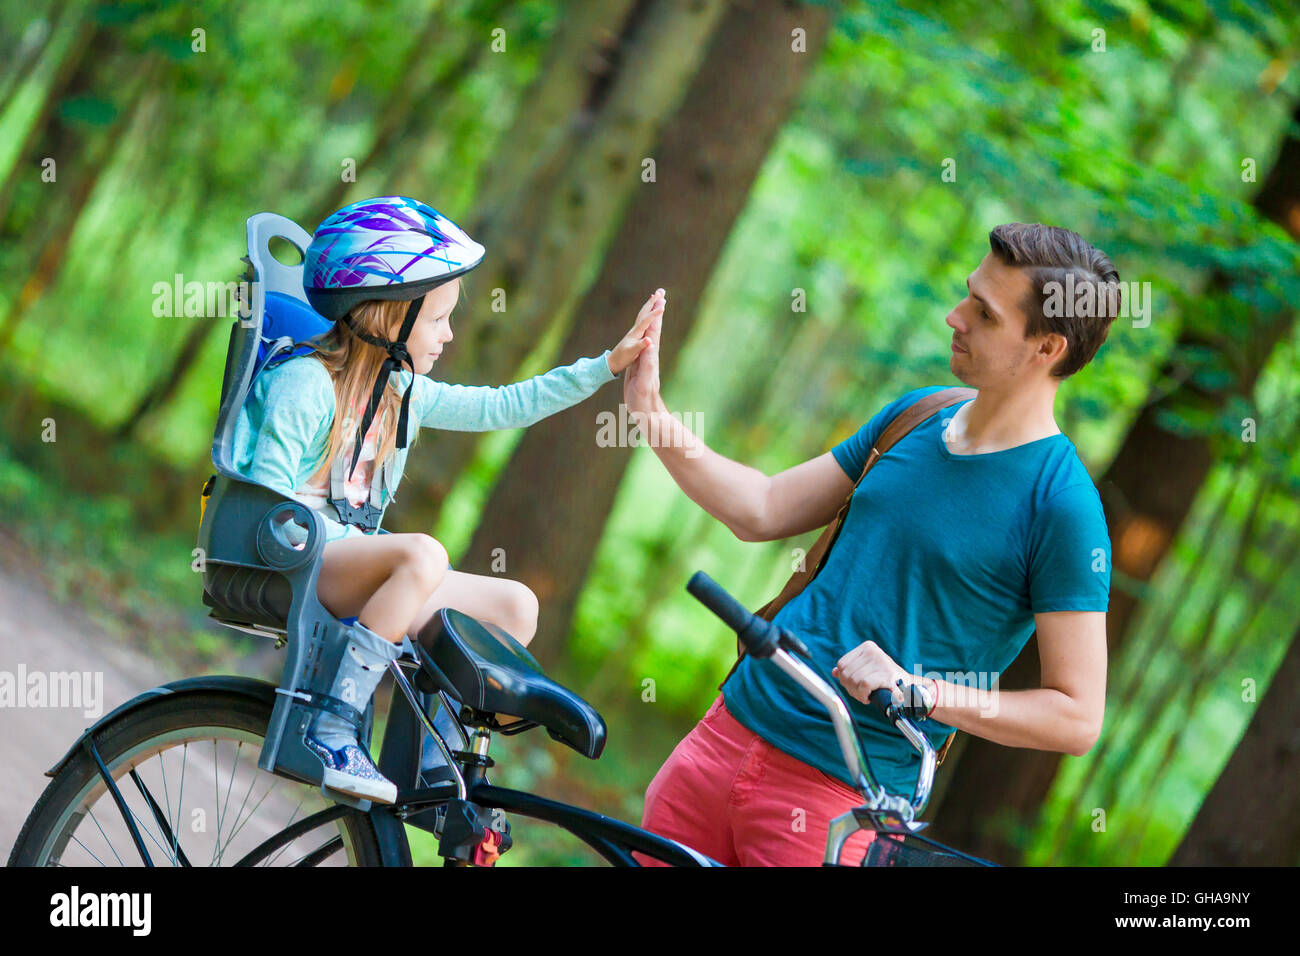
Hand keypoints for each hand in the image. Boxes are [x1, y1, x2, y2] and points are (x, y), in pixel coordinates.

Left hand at [607, 289, 664, 375]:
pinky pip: (643, 319)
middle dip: (653, 301)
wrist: (612, 362)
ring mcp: (634, 331)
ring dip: (650, 304)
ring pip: (643, 313)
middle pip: (644, 312)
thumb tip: (649, 340)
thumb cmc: (622, 358)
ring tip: (656, 296)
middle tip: (661, 291)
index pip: (646, 320)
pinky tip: (649, 311)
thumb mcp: (632, 353)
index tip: (663, 306)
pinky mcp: (634, 334)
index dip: (654, 314)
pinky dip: (647, 312)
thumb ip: (641, 346)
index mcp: (635, 333)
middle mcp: (634, 329)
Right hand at [623, 304, 662, 419]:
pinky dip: (643, 335)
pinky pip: (643, 345)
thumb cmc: (644, 400)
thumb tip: (650, 344)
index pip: (654, 330)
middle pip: (654, 328)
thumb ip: (647, 363)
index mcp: (651, 356)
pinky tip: (644, 333)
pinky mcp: (640, 366)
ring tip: (654, 307)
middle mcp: (650, 355)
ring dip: (651, 320)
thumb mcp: (644, 381)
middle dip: (656, 311)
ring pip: (649, 335)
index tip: (659, 298)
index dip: (656, 314)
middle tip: (660, 294)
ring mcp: (646, 360)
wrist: (646, 413)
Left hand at [831, 640, 913, 707]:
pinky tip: (870, 697)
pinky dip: (864, 695)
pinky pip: (864, 685)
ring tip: (869, 694)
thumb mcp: (868, 671)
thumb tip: (834, 671)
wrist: (912, 690)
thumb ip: (852, 670)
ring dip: (858, 694)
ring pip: (853, 680)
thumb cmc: (887, 682)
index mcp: (868, 647)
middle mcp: (873, 651)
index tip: (856, 686)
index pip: (842, 665)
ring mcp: (881, 661)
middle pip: (846, 674)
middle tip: (864, 693)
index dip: (845, 680)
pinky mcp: (887, 674)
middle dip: (851, 688)